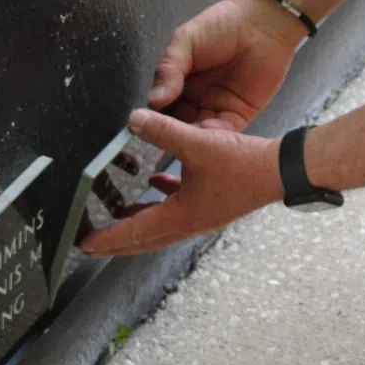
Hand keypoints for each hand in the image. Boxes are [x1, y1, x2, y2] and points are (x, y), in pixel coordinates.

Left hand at [79, 109, 283, 256]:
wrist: (280, 170)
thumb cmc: (244, 164)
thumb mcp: (198, 143)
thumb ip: (164, 130)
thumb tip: (134, 120)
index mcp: (182, 216)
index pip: (135, 233)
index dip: (107, 238)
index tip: (84, 244)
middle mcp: (189, 223)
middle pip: (145, 238)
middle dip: (117, 240)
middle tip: (93, 241)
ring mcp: (201, 215)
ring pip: (160, 225)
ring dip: (138, 221)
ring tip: (118, 213)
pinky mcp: (211, 203)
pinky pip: (177, 207)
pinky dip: (161, 200)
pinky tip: (157, 181)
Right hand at [149, 0, 308, 129]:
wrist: (263, 23)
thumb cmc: (222, 24)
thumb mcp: (186, 40)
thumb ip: (169, 68)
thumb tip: (154, 99)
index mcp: (179, 80)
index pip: (160, 105)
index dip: (152, 117)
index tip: (143, 128)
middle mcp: (195, 97)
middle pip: (177, 123)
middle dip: (169, 135)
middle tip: (159, 142)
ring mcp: (216, 107)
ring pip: (198, 131)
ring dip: (190, 140)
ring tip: (179, 145)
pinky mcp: (238, 115)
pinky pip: (222, 132)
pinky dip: (212, 138)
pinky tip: (202, 140)